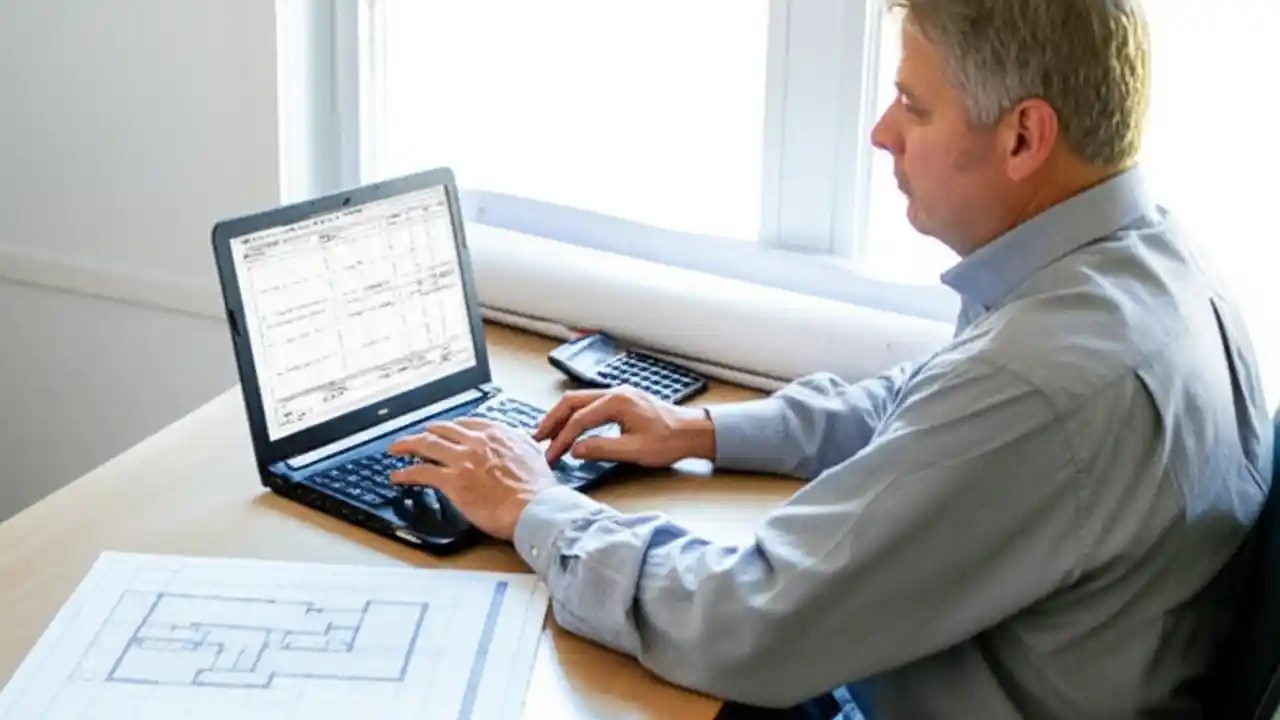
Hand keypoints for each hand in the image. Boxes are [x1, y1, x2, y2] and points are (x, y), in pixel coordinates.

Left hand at [387, 418, 556, 540]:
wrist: (534, 507)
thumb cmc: (537, 488)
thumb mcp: (533, 454)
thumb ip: (522, 444)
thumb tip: (521, 440)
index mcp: (497, 434)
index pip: (466, 423)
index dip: (451, 428)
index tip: (445, 431)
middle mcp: (476, 441)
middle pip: (442, 430)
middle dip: (426, 432)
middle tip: (417, 437)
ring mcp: (462, 460)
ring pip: (426, 445)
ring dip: (407, 445)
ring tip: (396, 448)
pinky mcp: (452, 481)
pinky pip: (421, 472)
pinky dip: (405, 473)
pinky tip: (397, 476)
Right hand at [534, 387, 715, 466]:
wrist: (693, 432)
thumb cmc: (670, 441)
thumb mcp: (635, 451)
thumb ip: (601, 448)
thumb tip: (575, 450)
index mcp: (618, 402)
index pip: (579, 420)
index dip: (562, 439)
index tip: (551, 455)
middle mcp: (615, 392)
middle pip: (572, 402)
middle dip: (552, 420)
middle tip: (537, 439)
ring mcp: (619, 395)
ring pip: (580, 401)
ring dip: (562, 417)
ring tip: (547, 434)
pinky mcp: (622, 402)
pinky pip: (591, 404)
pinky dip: (575, 416)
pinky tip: (570, 428)